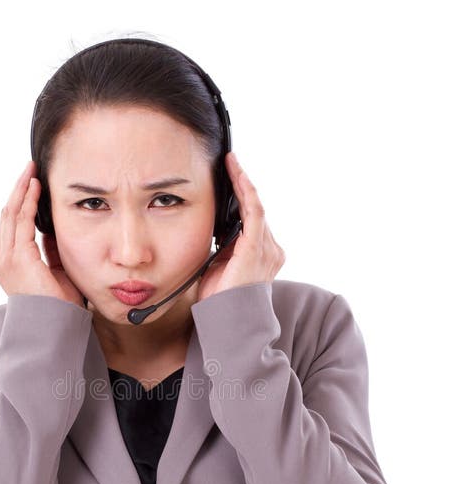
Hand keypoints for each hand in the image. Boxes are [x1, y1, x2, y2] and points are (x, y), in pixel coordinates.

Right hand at [0, 161, 84, 306]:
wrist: (56, 328)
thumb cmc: (58, 308)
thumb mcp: (55, 272)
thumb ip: (50, 251)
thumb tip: (53, 230)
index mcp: (9, 266)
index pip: (12, 227)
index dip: (20, 203)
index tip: (31, 185)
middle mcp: (2, 261)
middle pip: (7, 216)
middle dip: (18, 190)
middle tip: (30, 168)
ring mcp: (6, 260)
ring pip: (11, 214)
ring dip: (21, 190)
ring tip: (31, 170)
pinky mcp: (17, 258)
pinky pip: (21, 221)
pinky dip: (27, 201)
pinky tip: (35, 186)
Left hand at [196, 152, 284, 301]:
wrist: (227, 321)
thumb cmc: (221, 300)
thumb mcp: (220, 267)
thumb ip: (222, 247)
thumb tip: (212, 230)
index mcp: (263, 254)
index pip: (253, 218)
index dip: (243, 195)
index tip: (231, 174)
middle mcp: (271, 249)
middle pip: (256, 209)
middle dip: (241, 184)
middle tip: (228, 162)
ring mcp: (268, 248)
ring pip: (255, 206)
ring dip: (242, 182)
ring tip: (230, 162)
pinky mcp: (257, 247)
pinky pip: (254, 210)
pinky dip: (245, 190)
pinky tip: (235, 173)